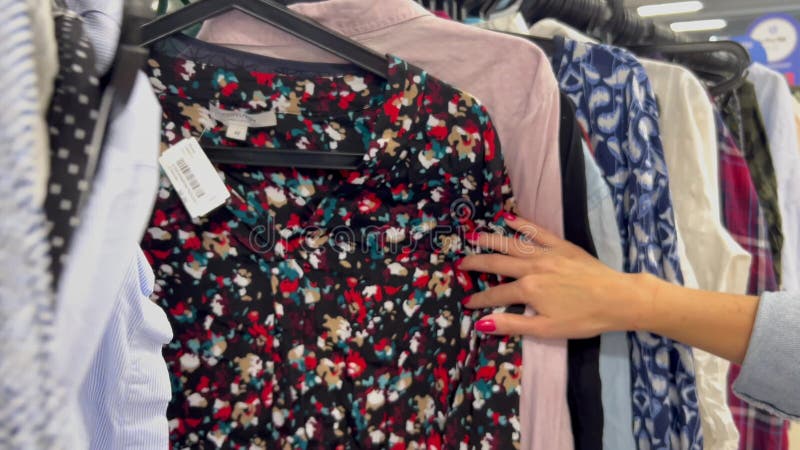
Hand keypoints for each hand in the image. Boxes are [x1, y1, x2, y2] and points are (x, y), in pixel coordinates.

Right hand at [459, 214, 652, 338]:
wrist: (618, 298)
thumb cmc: (583, 319)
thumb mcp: (546, 329)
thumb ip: (512, 324)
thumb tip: (481, 324)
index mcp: (528, 290)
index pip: (495, 295)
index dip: (478, 300)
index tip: (465, 302)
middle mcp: (532, 267)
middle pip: (497, 264)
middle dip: (476, 263)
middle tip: (459, 263)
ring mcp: (546, 253)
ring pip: (512, 244)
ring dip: (491, 240)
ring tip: (474, 236)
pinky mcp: (561, 245)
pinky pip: (537, 231)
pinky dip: (522, 224)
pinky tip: (509, 218)